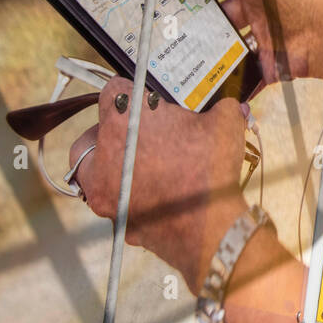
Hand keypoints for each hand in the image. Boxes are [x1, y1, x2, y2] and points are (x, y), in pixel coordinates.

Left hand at [68, 77, 248, 293]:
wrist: (213, 231)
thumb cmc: (213, 171)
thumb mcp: (225, 125)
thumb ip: (222, 108)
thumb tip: (231, 106)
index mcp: (124, 122)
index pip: (113, 91)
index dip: (131, 91)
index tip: (146, 99)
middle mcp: (104, 157)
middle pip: (91, 136)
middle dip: (110, 133)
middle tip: (138, 135)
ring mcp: (105, 193)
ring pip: (94, 173)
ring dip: (114, 166)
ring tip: (145, 166)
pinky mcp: (115, 220)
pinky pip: (115, 201)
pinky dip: (130, 195)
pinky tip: (157, 193)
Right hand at [178, 0, 322, 92]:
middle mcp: (248, 5)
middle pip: (209, 12)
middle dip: (188, 19)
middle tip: (163, 27)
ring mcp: (253, 34)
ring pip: (218, 43)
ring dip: (200, 49)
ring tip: (174, 57)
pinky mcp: (259, 61)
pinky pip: (236, 71)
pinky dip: (221, 78)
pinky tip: (199, 83)